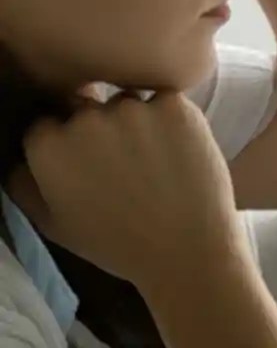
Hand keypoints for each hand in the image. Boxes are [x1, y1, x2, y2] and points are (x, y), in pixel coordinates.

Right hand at [4, 90, 248, 287]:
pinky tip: (177, 150)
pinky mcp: (174, 106)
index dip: (66, 144)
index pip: (46, 125)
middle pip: (86, 108)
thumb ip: (25, 183)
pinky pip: (166, 100)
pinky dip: (171, 119)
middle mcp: (86, 119)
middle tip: (123, 163)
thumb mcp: (52, 223)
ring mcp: (132, 108)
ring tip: (153, 159)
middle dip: (97, 129)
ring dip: (135, 120)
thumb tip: (18, 156)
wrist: (186, 248)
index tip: (85, 163)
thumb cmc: (116, 244)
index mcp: (49, 147)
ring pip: (127, 101)